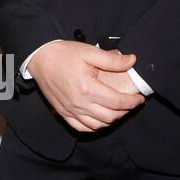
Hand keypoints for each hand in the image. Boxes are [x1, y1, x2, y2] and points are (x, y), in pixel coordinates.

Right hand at [26, 43, 144, 131]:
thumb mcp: (90, 52)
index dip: (132, 102)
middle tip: (131, 104)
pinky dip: (94, 127)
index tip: (139, 99)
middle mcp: (79, 103)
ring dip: (111, 120)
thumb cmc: (64, 54)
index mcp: (88, 88)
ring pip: (97, 125)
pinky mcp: (63, 113)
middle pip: (110, 116)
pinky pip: (82, 128)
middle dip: (125, 112)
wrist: (40, 58)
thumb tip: (132, 61)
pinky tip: (101, 120)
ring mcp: (70, 110)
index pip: (117, 102)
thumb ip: (112, 60)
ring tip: (118, 111)